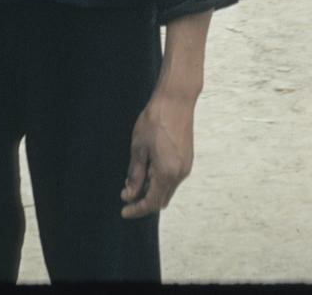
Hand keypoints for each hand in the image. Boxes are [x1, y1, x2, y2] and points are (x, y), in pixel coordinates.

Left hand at [120, 92, 195, 218]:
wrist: (176, 100)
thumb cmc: (155, 121)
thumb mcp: (138, 148)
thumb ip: (135, 175)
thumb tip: (129, 194)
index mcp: (167, 173)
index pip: (151, 202)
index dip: (136, 209)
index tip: (124, 211)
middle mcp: (180, 174)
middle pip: (161, 200)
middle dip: (143, 201)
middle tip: (127, 195)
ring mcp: (186, 166)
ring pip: (167, 189)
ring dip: (152, 190)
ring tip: (135, 179)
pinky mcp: (187, 159)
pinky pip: (173, 178)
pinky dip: (160, 180)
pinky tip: (148, 169)